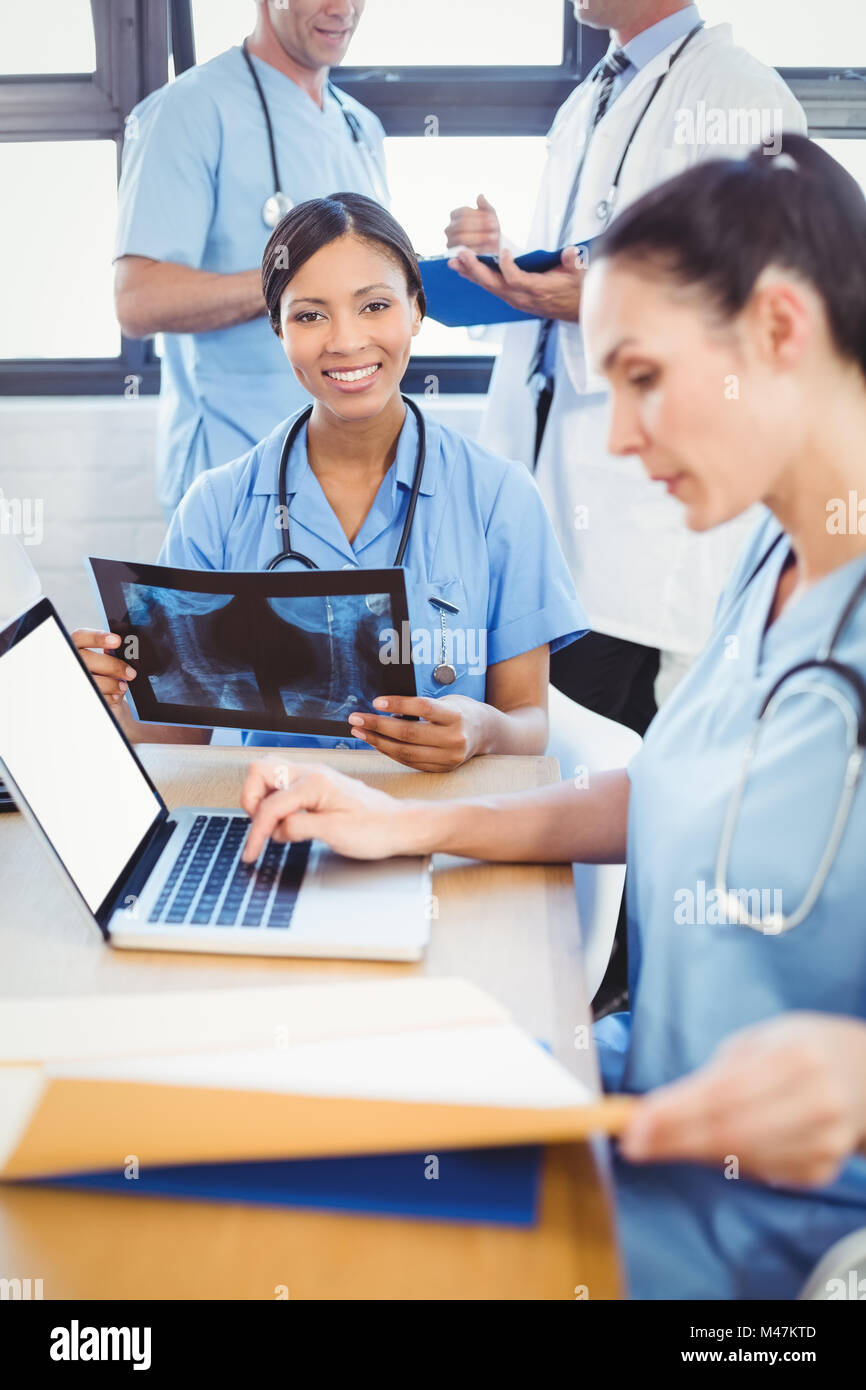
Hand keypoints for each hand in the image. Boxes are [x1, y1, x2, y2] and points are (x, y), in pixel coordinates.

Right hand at [71, 628, 136, 706]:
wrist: (107, 698)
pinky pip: (94, 696)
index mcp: (77, 647)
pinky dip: (108, 696)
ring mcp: (73, 680)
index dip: (97, 638)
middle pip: (86, 658)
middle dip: (112, 665)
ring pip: (90, 679)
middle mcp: (71, 662)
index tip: (117, 641)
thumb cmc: (107, 674)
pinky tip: (115, 696)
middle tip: (130, 673)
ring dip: (111, 683)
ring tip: (123, 686)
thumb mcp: (108, 661)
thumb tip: (122, 651)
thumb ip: (111, 653)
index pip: (80, 637)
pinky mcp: (80, 697)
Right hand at [240, 758, 417, 861]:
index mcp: (315, 783)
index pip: (270, 805)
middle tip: (259, 828)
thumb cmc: (375, 829)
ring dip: (261, 799)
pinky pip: (283, 784)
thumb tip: (275, 829)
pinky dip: (274, 801)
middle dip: (251, 800)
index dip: (256, 831)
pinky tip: (284, 822)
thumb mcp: (335, 834)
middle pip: (260, 771)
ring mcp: (313, 776)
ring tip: (269, 826)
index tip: (251, 852)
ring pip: (269, 774)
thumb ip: (299, 827)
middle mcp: (312, 773)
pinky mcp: (316, 785)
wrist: (398, 825)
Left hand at [348, 694, 485, 771]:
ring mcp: (449, 757)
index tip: (376, 702)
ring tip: (359, 731)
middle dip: (377, 725)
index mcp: (456, 716)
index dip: (398, 704)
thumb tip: (383, 711)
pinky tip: (376, 742)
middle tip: (356, 718)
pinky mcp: (442, 769)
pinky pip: (409, 762)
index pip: (423, 708)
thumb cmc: (459, 711)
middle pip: (409, 733)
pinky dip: (390, 752)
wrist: (486, 733)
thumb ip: (421, 708)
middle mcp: (454, 738)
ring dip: (378, 741)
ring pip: (405, 752)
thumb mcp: (446, 702)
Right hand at [444, 193, 500, 252]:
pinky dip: (477, 249)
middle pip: (461, 225)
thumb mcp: (490, 216)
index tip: (494, 219)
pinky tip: (488, 248)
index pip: (464, 212)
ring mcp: (450, 243)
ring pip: (461, 238)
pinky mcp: (454, 256)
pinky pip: (463, 252)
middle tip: (495, 228)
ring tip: (494, 237)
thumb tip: (480, 197)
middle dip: (480, 226)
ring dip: (479, 237)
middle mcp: (449, 229)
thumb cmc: (490, 230)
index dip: (479, 216)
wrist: (493, 249)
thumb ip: (485, 207)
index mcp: (455, 215)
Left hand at [448, 245, 585, 321]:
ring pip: (489, 287)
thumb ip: (572, 263)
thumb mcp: (578, 274)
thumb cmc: (575, 289)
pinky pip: (491, 288)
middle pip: (495, 284)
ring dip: (470, 273)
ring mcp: (515, 300)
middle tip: (462, 254)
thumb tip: (571, 253)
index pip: (517, 280)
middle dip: (476, 269)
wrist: (574, 309)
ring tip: (454, 261)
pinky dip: (476, 278)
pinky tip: (464, 269)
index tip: (504, 251)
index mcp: (537, 290)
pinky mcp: (511, 298)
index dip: (508, 267)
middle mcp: (522, 298)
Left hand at [619, 1013, 865, 1187]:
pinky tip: (710, 1148)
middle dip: (672, 1140)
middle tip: (633, 1143)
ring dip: (691, 1153)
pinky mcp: (822, 1169)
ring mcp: (824, 1142)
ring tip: (657, 1144)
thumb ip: (716, 1074)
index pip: (722, 1095)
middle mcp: (815, 1102)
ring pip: (741, 1158)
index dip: (673, 1115)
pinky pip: (761, 1172)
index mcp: (795, 1058)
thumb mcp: (760, 1041)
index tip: (634, 1125)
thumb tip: (661, 1109)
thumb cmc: (800, 1048)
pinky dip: (727, 1161)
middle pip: (729, 1133)